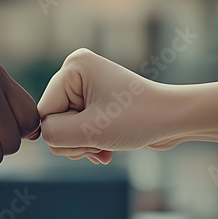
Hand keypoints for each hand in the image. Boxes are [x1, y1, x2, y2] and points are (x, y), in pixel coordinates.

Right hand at [37, 49, 183, 163]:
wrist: (175, 119)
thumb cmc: (138, 119)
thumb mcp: (89, 131)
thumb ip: (54, 134)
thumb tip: (42, 134)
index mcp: (73, 67)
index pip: (44, 112)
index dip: (63, 133)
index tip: (91, 135)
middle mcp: (77, 71)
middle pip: (53, 119)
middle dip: (74, 140)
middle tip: (99, 143)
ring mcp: (86, 86)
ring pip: (64, 129)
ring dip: (83, 145)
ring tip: (105, 147)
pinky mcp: (95, 102)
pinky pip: (78, 129)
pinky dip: (89, 143)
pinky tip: (106, 151)